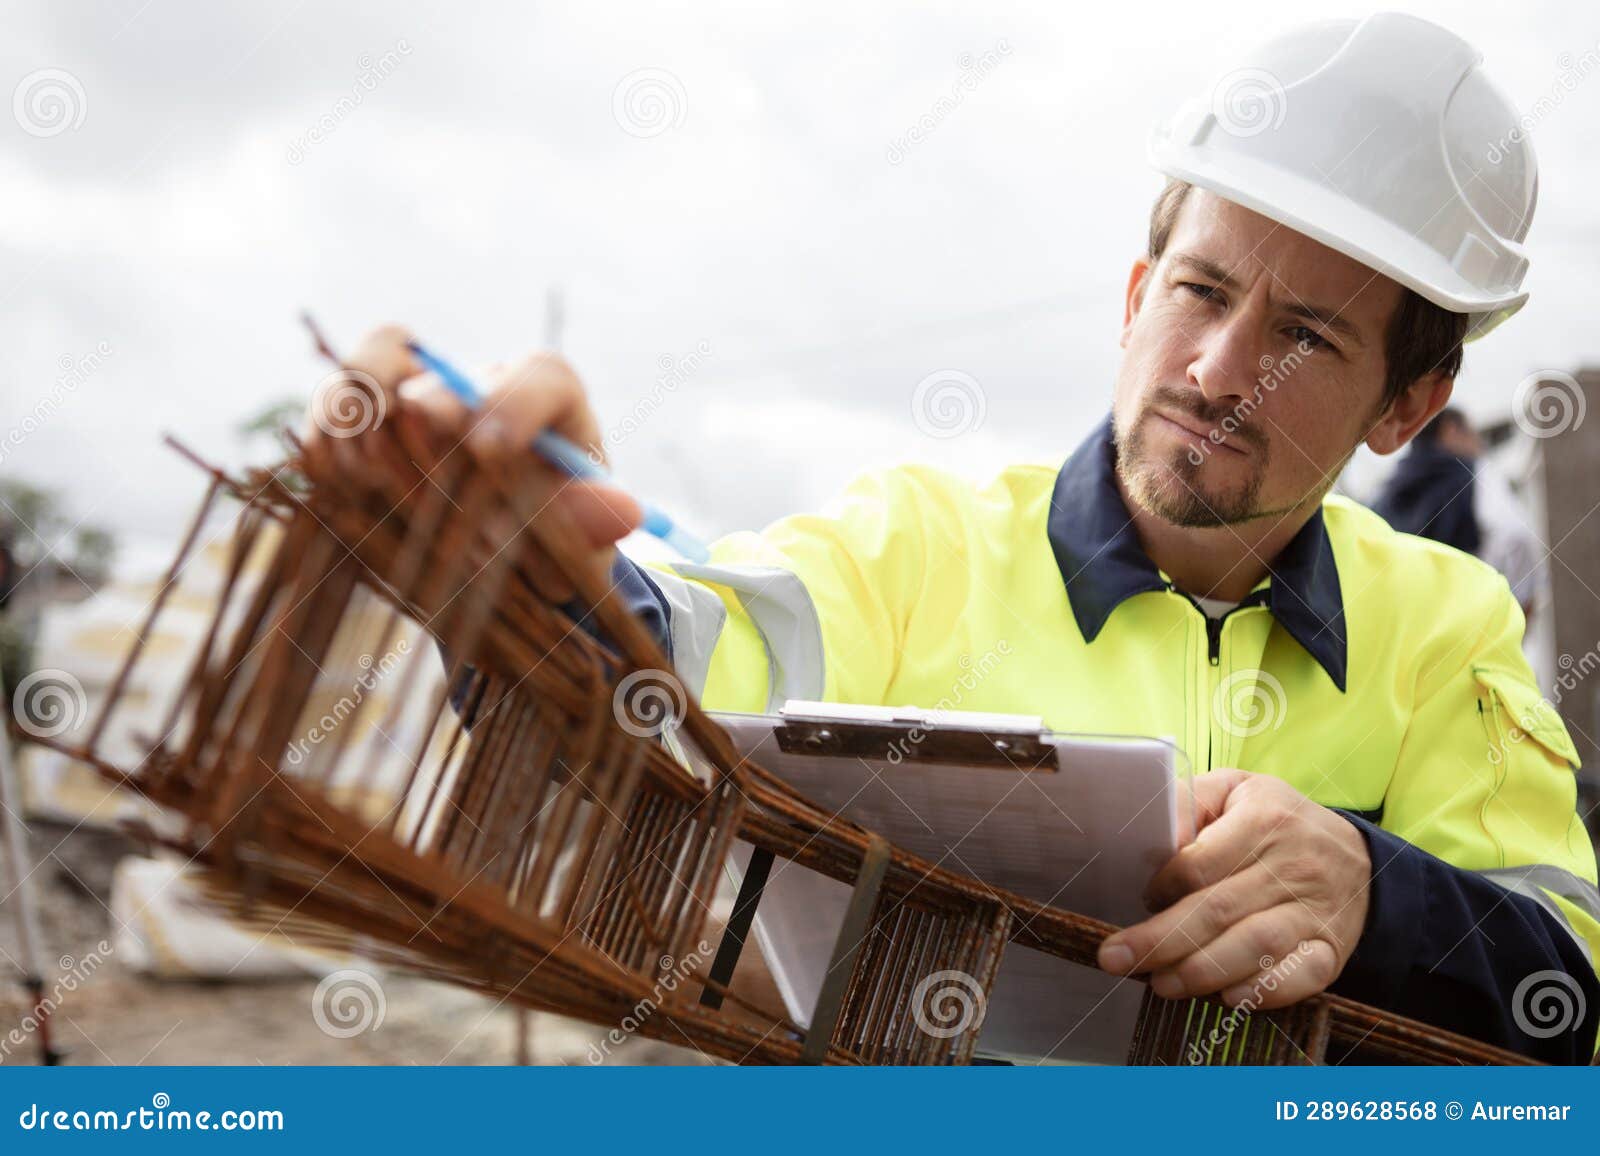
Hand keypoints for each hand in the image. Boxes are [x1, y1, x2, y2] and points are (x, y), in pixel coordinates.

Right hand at [303, 325, 640, 599]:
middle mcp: (476, 382)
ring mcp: (410, 394)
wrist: (504, 549)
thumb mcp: (583, 531)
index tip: (489, 453)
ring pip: (364, 373)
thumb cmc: (553, 530)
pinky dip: (327, 453)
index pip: (538, 376)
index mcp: (547, 396)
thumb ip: (593, 519)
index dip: (510, 405)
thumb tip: (623, 512)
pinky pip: (325, 415)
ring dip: (364, 442)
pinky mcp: (358, 426)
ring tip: (384, 495)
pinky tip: (346, 495)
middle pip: (433, 374)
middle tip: (431, 499)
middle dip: (426, 441)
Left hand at [1096, 768, 1370, 1007]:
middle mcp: (1292, 866)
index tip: (1142, 899)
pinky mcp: (1331, 948)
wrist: (1357, 857)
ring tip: (1160, 984)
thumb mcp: (1235, 790)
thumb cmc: (1277, 822)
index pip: (1200, 862)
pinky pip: (1302, 975)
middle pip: (1218, 909)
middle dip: (1161, 940)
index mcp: (1263, 819)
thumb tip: (1151, 829)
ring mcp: (1315, 910)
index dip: (1164, 887)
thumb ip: (1189, 801)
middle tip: (1117, 959)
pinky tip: (1227, 998)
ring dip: (1201, 971)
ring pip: (1255, 945)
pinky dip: (1265, 990)